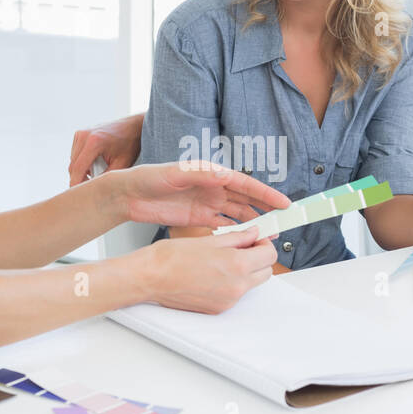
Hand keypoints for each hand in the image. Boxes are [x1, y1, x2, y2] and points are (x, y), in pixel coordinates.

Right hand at [68, 113, 143, 185]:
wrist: (133, 126)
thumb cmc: (130, 144)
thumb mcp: (122, 164)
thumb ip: (105, 178)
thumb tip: (92, 190)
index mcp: (94, 142)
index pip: (78, 169)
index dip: (76, 184)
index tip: (79, 196)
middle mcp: (84, 135)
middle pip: (73, 166)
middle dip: (80, 178)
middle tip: (94, 185)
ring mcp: (80, 133)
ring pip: (73, 161)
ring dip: (81, 170)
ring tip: (99, 170)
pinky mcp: (79, 134)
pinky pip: (75, 154)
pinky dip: (82, 161)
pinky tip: (96, 162)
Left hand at [114, 161, 290, 227]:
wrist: (128, 194)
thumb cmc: (148, 178)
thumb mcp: (173, 173)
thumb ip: (198, 174)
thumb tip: (223, 174)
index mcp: (211, 174)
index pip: (246, 184)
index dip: (266, 194)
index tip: (283, 203)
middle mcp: (213, 187)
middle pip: (247, 200)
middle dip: (266, 210)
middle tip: (284, 222)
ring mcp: (207, 203)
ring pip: (238, 214)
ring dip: (254, 223)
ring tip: (268, 235)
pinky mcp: (198, 217)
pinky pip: (223, 225)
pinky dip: (236, 231)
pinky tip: (246, 240)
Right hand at [141, 230, 278, 312]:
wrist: (150, 278)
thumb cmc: (171, 258)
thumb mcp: (209, 240)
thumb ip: (237, 238)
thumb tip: (253, 234)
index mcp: (237, 265)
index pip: (270, 255)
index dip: (265, 244)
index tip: (257, 239)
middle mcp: (236, 286)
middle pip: (266, 272)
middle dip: (259, 258)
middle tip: (245, 248)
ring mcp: (228, 300)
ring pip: (252, 284)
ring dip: (247, 271)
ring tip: (225, 260)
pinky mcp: (219, 309)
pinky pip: (236, 294)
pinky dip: (232, 283)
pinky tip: (214, 273)